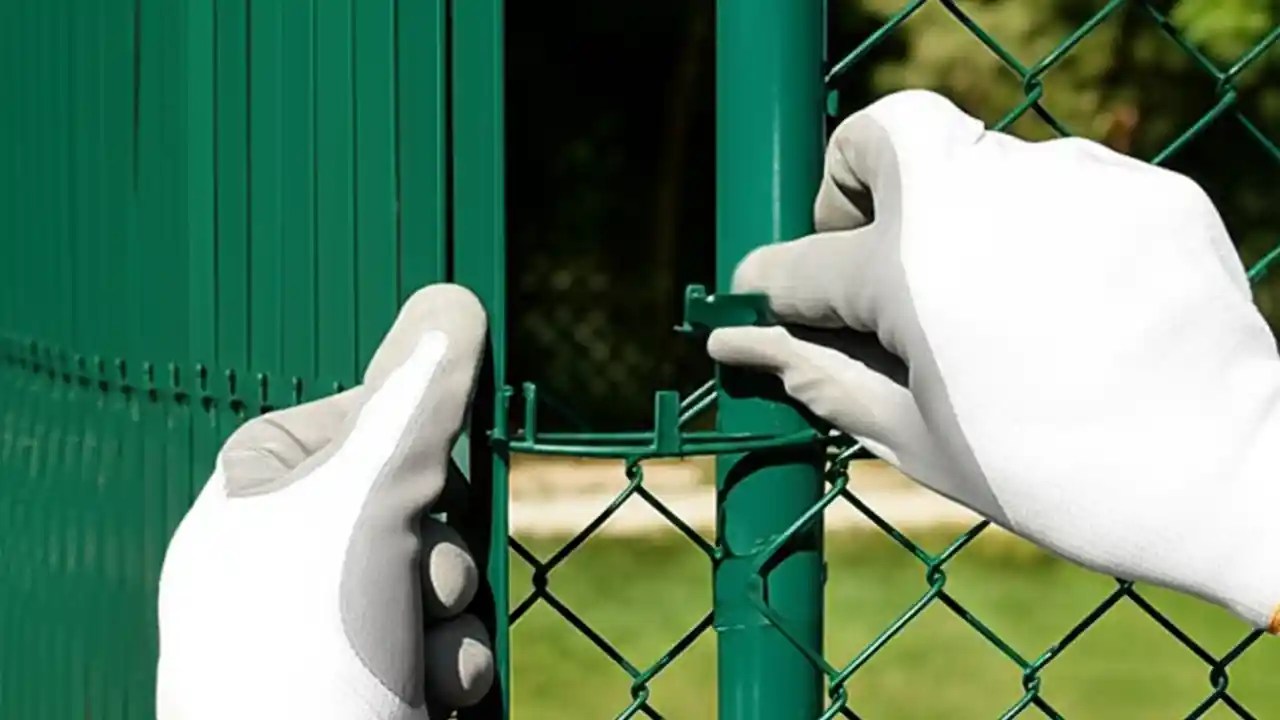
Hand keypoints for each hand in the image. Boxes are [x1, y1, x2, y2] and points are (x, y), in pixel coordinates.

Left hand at [156, 284, 494, 718]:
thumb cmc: (302, 657)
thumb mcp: (361, 503)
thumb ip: (415, 401)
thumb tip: (451, 299)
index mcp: (254, 506)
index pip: (341, 423)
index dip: (398, 433)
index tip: (434, 444)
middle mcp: (291, 565)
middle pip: (412, 500)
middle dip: (438, 543)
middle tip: (417, 574)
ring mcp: (336, 631)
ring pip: (441, 575)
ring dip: (452, 614)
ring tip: (424, 654)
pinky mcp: (381, 686)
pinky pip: (447, 643)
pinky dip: (454, 666)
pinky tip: (436, 696)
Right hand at [709, 89, 1279, 631]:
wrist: (1229, 478)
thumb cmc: (1056, 474)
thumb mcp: (917, 436)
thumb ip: (817, 374)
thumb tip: (737, 345)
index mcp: (910, 270)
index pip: (801, 262)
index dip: (769, 289)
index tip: (762, 303)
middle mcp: (983, 196)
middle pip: (879, 136)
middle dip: (852, 184)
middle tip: (870, 257)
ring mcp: (1071, 179)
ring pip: (974, 158)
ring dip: (951, 213)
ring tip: (985, 301)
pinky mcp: (1141, 185)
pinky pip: (1058, 182)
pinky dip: (1034, 227)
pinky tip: (1060, 300)